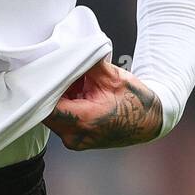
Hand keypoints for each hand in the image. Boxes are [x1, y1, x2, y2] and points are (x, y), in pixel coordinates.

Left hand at [42, 58, 162, 149]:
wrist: (149, 121)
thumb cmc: (135, 103)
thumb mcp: (111, 76)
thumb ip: (85, 64)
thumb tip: (67, 53)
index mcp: (84, 120)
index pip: (48, 105)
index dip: (44, 87)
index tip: (46, 72)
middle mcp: (75, 136)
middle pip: (47, 110)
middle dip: (52, 90)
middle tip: (61, 73)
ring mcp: (75, 141)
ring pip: (53, 116)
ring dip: (60, 98)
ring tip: (75, 84)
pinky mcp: (76, 140)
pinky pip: (61, 121)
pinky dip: (66, 106)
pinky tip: (78, 95)